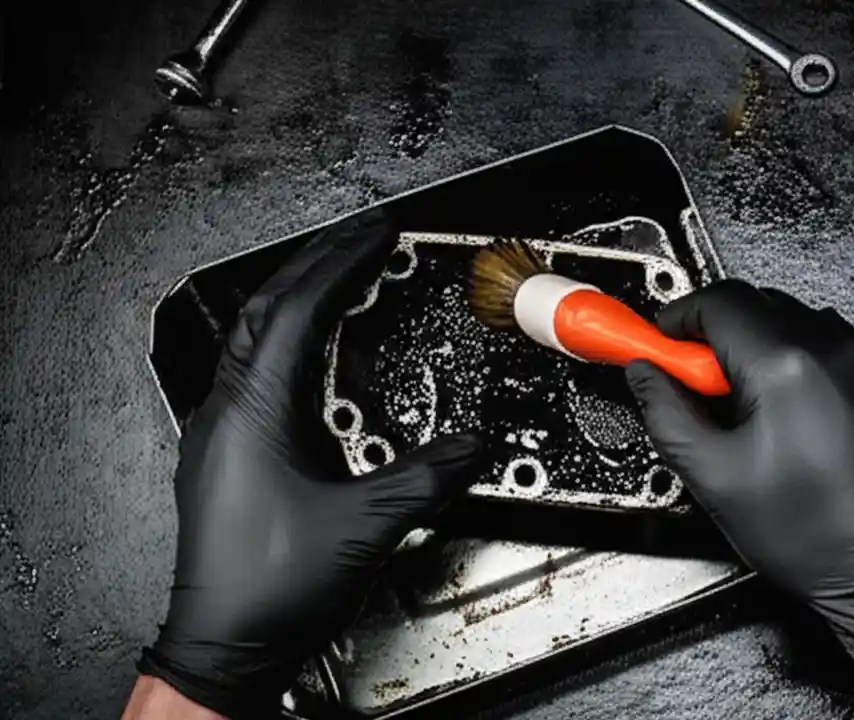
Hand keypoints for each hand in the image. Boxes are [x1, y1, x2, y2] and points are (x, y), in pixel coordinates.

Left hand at [137, 212, 481, 718]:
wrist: (224, 645)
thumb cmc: (269, 590)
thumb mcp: (366, 526)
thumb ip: (426, 479)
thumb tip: (471, 448)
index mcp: (254, 412)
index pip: (297, 312)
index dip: (339, 265)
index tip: (375, 236)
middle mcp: (229, 412)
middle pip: (266, 309)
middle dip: (315, 263)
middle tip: (360, 237)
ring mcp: (224, 433)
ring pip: (257, 339)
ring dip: (300, 299)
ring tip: (342, 276)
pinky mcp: (230, 456)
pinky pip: (260, 374)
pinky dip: (295, 343)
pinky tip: (322, 353)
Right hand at [625, 280, 853, 671]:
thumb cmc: (820, 539)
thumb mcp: (716, 479)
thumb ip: (667, 415)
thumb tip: (645, 376)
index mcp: (788, 366)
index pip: (718, 302)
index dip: (678, 317)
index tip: (661, 340)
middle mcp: (837, 349)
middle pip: (758, 305)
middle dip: (718, 336)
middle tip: (699, 384)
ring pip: (798, 323)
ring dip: (763, 347)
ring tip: (751, 409)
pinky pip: (836, 348)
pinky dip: (805, 364)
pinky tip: (796, 417)